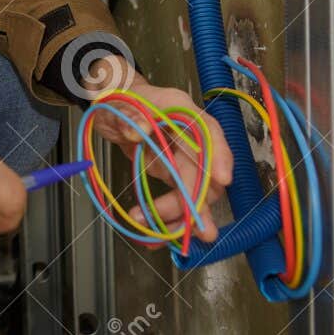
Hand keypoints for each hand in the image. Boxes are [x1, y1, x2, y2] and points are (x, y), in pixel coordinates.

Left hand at [83, 55, 233, 239]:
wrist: (110, 105)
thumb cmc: (119, 97)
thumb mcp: (117, 102)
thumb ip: (129, 115)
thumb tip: (138, 131)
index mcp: (182, 111)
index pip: (209, 131)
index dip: (219, 155)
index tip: (223, 179)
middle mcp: (190, 137)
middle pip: (204, 172)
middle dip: (197, 202)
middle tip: (192, 230)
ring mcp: (183, 157)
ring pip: (194, 192)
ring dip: (179, 217)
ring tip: (157, 237)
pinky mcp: (172, 173)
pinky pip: (177, 199)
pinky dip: (166, 218)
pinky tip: (154, 236)